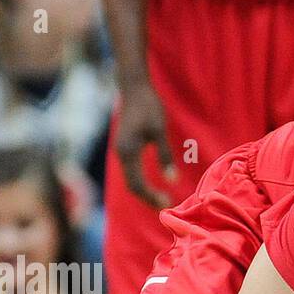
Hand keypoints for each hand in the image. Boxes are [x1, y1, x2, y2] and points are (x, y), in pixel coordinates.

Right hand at [115, 81, 176, 209]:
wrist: (133, 87)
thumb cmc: (148, 106)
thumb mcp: (159, 130)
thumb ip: (165, 155)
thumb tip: (172, 180)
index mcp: (128, 151)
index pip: (137, 183)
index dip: (151, 196)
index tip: (167, 203)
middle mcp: (121, 153)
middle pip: (132, 185)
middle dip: (148, 198)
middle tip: (165, 206)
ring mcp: (121, 151)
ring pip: (131, 179)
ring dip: (145, 191)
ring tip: (161, 199)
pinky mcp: (125, 147)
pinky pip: (132, 171)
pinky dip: (142, 181)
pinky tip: (154, 186)